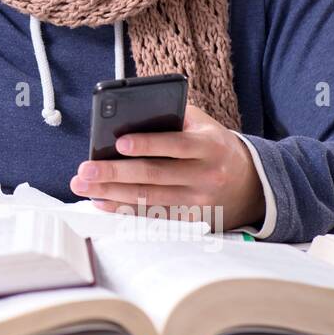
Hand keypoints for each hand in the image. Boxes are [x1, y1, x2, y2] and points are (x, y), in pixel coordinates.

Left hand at [70, 104, 264, 230]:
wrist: (249, 183)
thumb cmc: (212, 144)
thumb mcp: (202, 124)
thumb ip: (172, 115)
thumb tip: (128, 114)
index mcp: (209, 145)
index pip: (176, 144)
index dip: (148, 144)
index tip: (119, 142)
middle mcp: (205, 175)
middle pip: (154, 175)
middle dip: (115, 172)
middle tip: (85, 170)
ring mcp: (198, 201)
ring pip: (149, 198)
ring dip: (112, 192)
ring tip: (84, 185)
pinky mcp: (190, 219)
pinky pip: (153, 215)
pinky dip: (125, 209)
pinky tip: (102, 201)